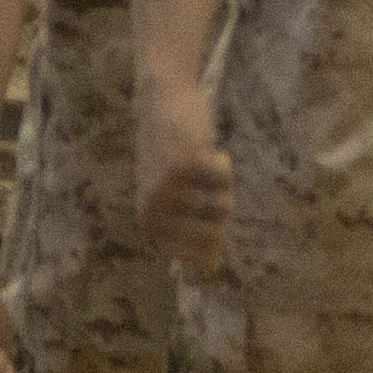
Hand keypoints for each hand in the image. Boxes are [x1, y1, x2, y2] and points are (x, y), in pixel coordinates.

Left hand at [136, 80, 232, 279]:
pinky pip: (224, 179)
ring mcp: (169, 188)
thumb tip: (210, 271)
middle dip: (220, 215)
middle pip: (211, 235)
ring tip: (207, 170)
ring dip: (223, 188)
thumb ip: (188, 231)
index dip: (209, 250)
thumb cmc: (169, 153)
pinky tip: (210, 152)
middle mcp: (155, 209)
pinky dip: (223, 165)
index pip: (189, 256)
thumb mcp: (171, 197)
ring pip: (222, 208)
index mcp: (149, 221)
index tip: (215, 233)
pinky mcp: (186, 164)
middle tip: (211, 192)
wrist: (161, 100)